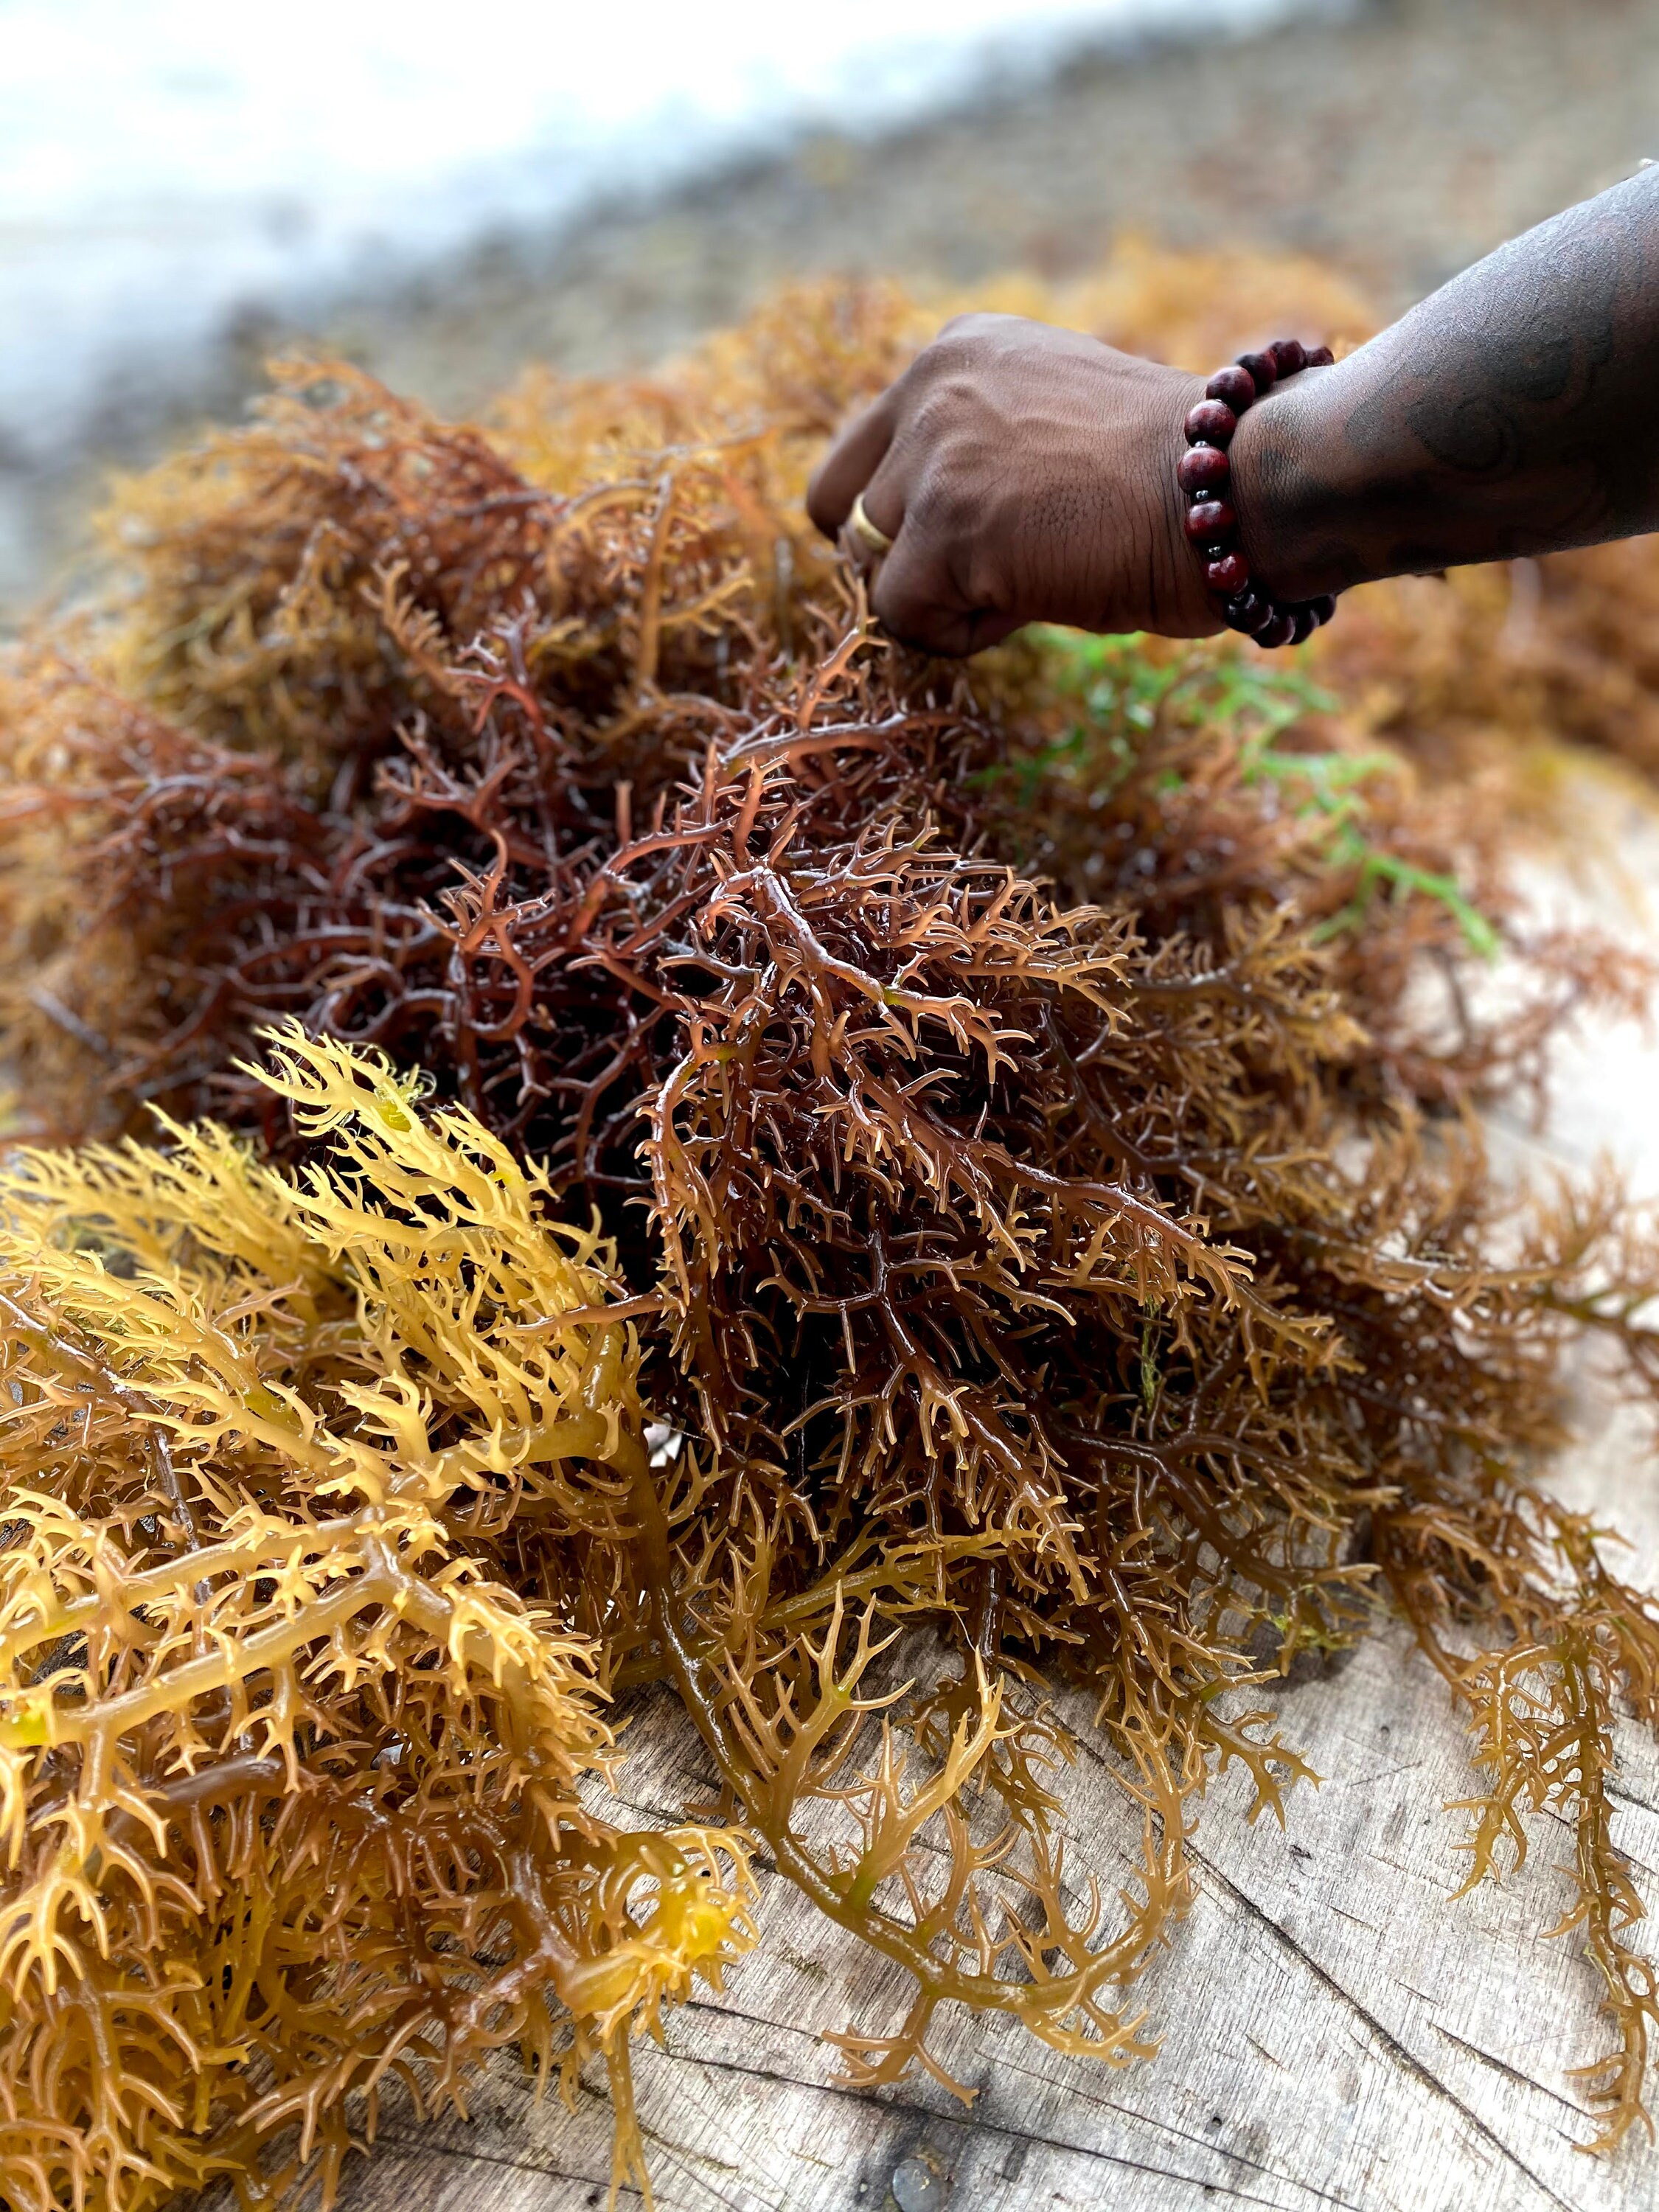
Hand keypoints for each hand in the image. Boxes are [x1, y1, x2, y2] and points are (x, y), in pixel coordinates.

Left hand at [806, 312, 1217, 655]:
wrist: (1239, 484)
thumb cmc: (1171, 474)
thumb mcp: (1055, 423)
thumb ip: (979, 447)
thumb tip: (914, 529)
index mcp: (958, 352)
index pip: (862, 455)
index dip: (908, 517)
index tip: (987, 533)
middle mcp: (932, 388)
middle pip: (847, 513)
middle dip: (910, 559)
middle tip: (997, 567)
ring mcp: (934, 455)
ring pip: (874, 569)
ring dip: (944, 597)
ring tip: (1033, 578)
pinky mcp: (946, 528)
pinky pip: (903, 616)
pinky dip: (960, 635)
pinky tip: (1032, 604)